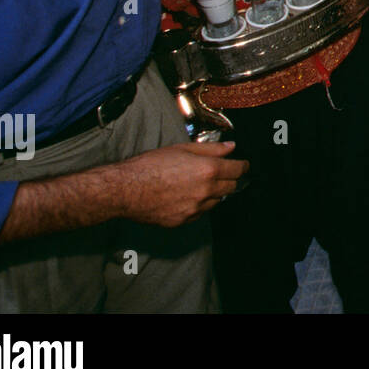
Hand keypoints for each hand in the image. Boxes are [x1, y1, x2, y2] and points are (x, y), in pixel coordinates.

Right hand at [115, 142, 247, 226]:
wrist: (126, 189)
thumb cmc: (150, 165)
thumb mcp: (183, 148)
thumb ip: (211, 149)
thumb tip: (231, 147)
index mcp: (208, 170)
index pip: (238, 170)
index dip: (242, 166)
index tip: (242, 165)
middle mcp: (206, 191)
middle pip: (231, 187)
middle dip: (230, 179)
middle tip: (221, 173)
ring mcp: (195, 209)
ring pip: (216, 202)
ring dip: (214, 193)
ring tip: (197, 184)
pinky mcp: (183, 221)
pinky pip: (200, 213)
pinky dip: (199, 205)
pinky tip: (186, 196)